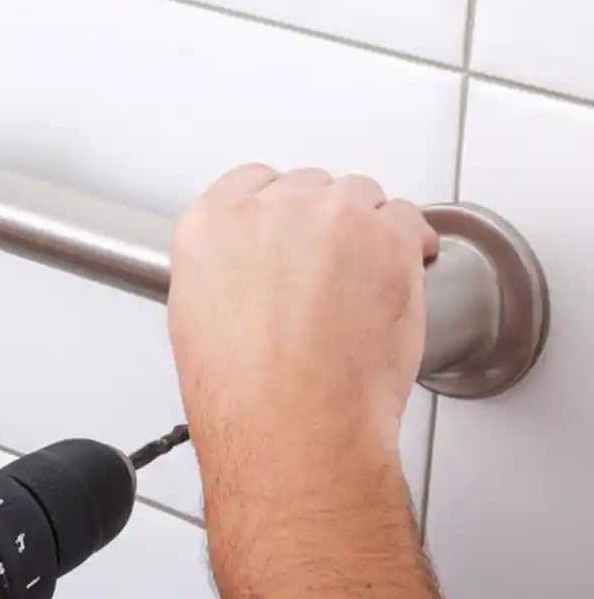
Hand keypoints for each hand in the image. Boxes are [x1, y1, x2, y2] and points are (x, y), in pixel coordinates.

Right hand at [169, 165, 437, 463]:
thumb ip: (225, 269)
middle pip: (307, 186)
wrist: (294, 426)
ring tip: (364, 281)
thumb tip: (254, 268)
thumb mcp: (197, 319)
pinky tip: (401, 275)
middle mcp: (266, 210)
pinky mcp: (386, 236)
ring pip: (358, 195)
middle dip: (321, 223)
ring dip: (365, 230)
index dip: (276, 209)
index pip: (249, 182)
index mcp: (210, 226)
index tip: (290, 232)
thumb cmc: (246, 395)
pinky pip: (407, 219)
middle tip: (329, 271)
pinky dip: (411, 243)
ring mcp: (329, 216)